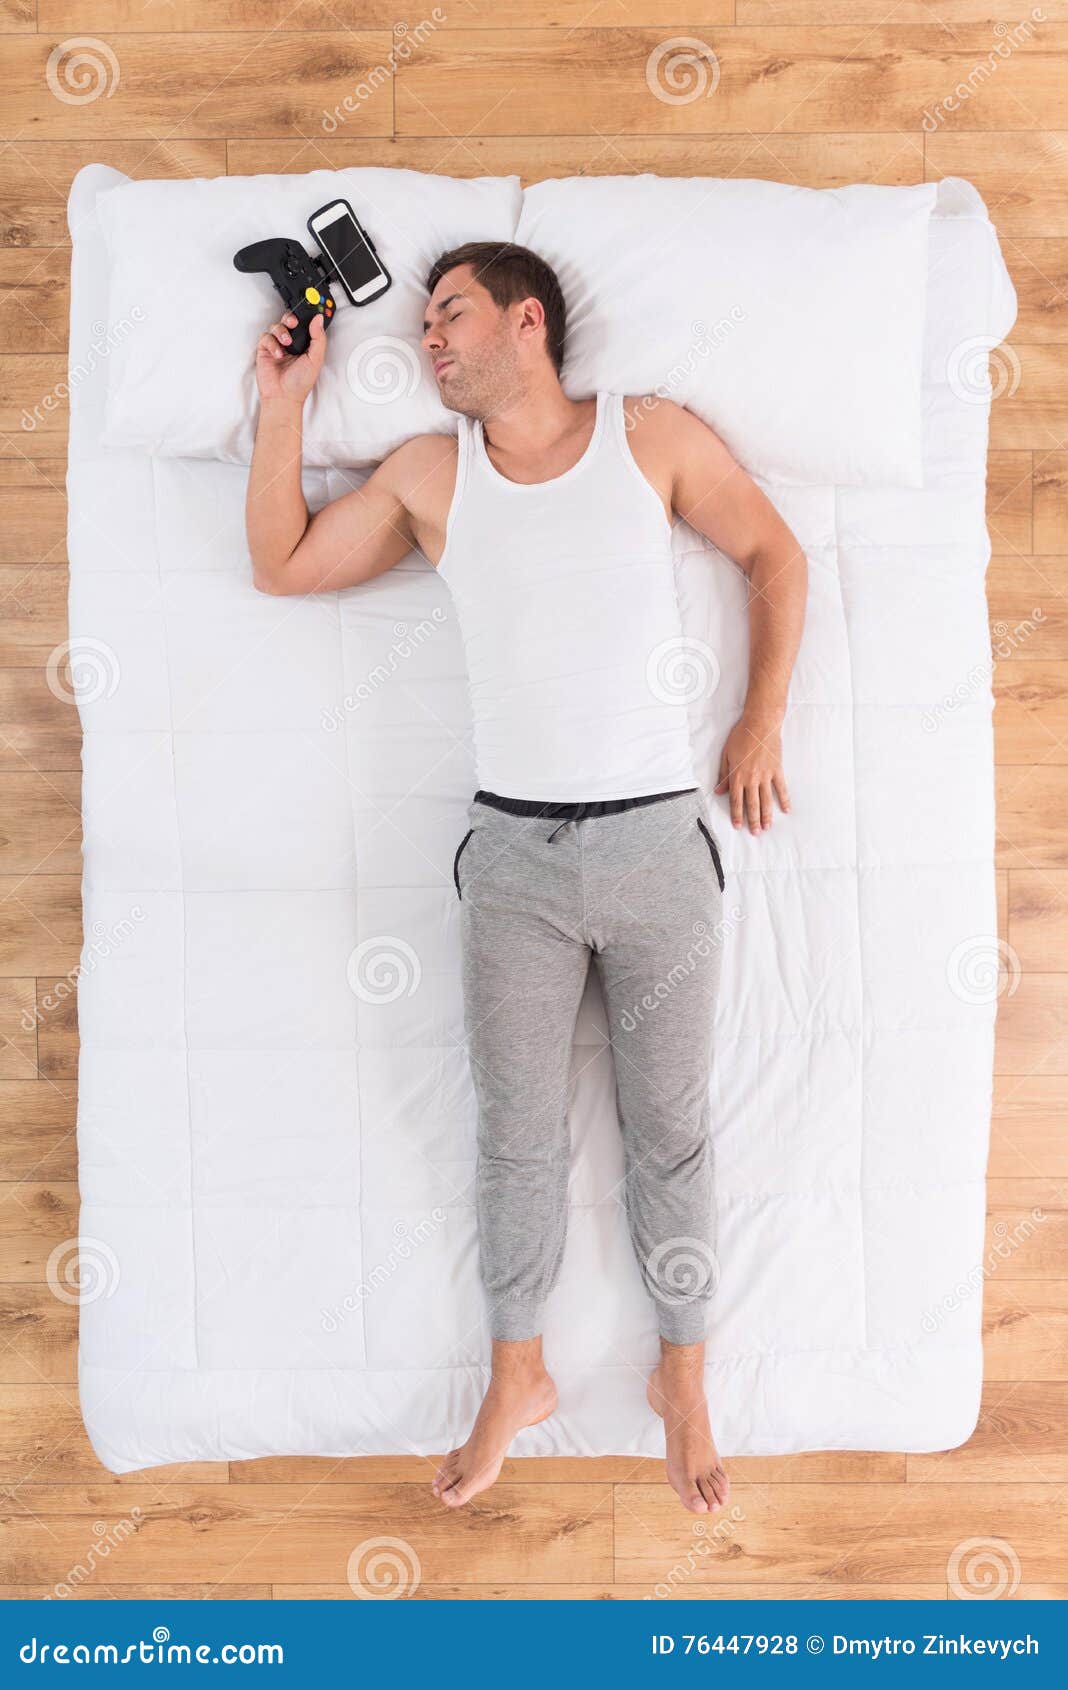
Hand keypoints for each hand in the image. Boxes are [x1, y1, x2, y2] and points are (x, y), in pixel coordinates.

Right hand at [255, 310, 325, 406]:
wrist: (284, 396)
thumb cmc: (300, 383)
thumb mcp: (316, 359)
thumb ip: (318, 338)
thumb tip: (318, 319)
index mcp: (305, 344)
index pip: (305, 324)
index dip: (306, 316)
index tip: (309, 309)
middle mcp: (292, 343)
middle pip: (288, 320)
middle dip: (290, 317)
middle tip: (293, 322)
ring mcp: (278, 346)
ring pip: (277, 326)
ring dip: (281, 331)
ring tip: (286, 343)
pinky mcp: (265, 350)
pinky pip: (266, 337)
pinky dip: (272, 343)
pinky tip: (278, 354)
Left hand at [714, 712, 789, 833]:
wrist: (760, 724)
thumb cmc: (741, 736)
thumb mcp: (726, 755)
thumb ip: (723, 775)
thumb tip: (719, 791)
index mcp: (738, 776)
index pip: (737, 800)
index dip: (737, 815)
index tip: (738, 826)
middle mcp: (752, 779)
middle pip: (752, 804)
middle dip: (753, 820)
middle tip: (755, 833)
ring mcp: (766, 776)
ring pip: (766, 800)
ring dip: (767, 815)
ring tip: (767, 827)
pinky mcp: (777, 770)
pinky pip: (781, 788)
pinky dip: (784, 800)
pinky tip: (786, 810)